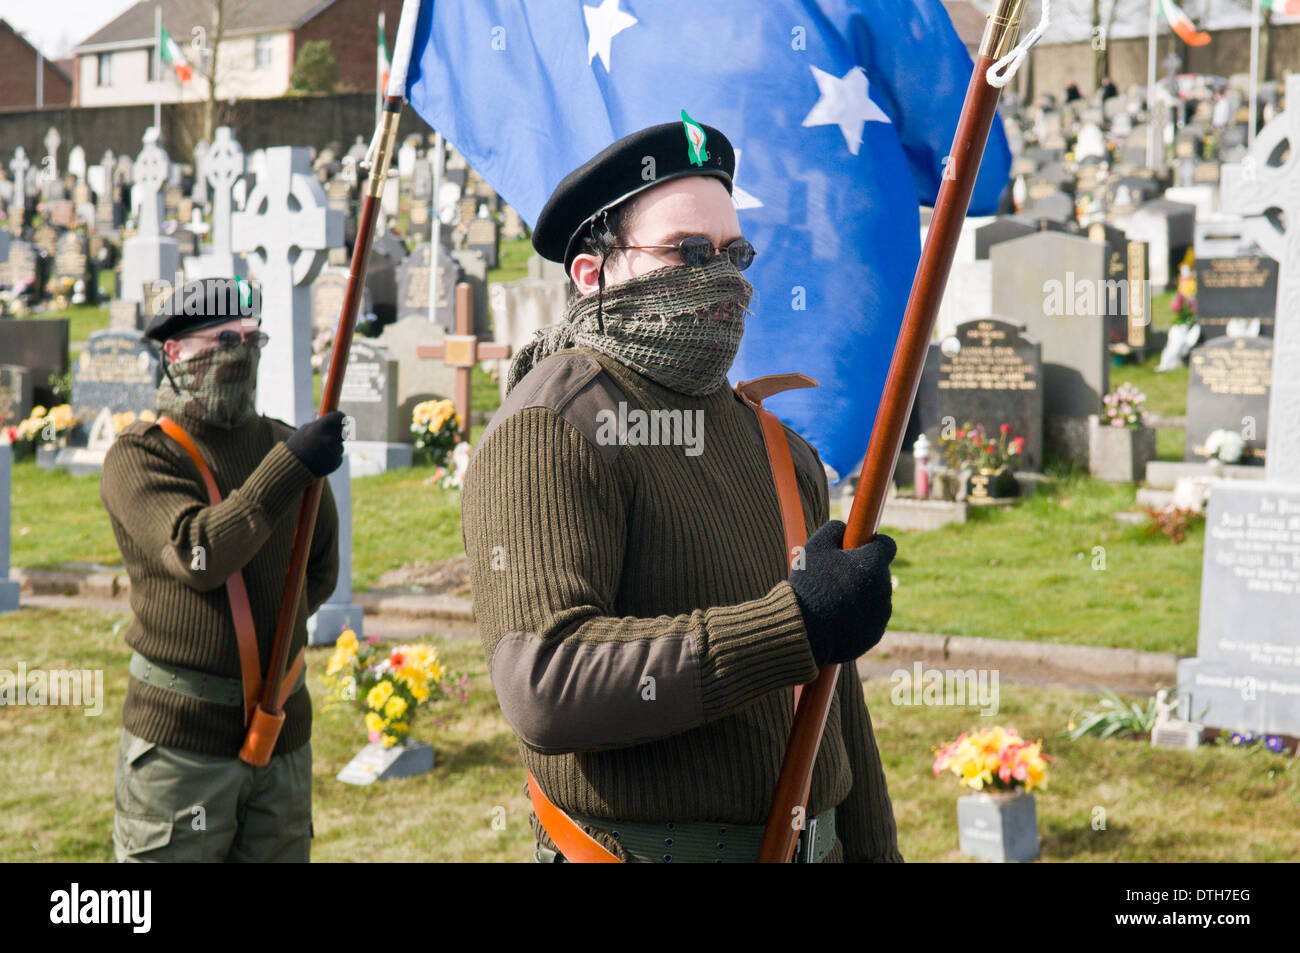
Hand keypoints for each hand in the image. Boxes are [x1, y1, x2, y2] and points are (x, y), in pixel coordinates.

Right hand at [285, 411, 345, 476]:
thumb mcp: (306, 430)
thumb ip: (321, 424)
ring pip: (340, 446)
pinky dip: (331, 458)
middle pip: (343, 432)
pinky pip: (338, 457)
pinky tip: (320, 460)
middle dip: (337, 434)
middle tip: (329, 437)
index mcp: (321, 427)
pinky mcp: (335, 462)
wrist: (291, 467)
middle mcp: (330, 438)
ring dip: (333, 448)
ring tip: (318, 452)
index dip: (341, 418)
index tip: (340, 420)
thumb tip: (334, 419)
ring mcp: (334, 451)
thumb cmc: (297, 446)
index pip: (340, 417)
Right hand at [787, 520, 895, 665]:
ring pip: (875, 596)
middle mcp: (884, 587)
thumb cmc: (809, 585)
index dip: (873, 543)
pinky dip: (857, 616)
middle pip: (879, 572)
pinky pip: (870, 618)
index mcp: (873, 563)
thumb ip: (834, 529)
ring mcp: (882, 612)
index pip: (887, 545)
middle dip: (862, 572)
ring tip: (831, 601)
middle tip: (835, 577)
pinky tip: (836, 619)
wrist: (805, 630)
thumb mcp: (815, 547)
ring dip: (860, 594)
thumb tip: (845, 526)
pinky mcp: (876, 632)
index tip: (859, 547)